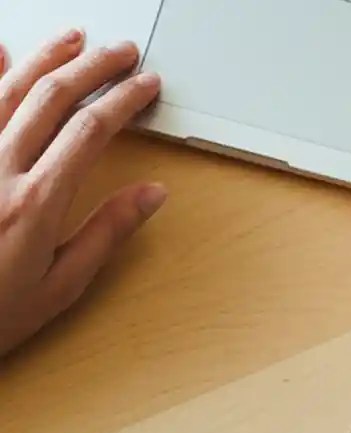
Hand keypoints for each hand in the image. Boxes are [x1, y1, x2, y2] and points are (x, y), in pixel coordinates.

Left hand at [0, 30, 164, 356]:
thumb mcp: (59, 287)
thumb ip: (105, 233)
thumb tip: (150, 195)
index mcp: (36, 201)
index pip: (90, 130)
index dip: (123, 100)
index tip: (145, 85)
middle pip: (51, 97)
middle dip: (92, 67)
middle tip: (121, 53)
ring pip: (7, 89)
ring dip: (44, 58)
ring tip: (72, 40)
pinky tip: (2, 55)